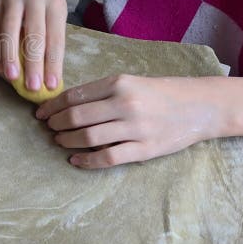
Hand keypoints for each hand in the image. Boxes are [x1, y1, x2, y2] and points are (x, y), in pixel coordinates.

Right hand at [0, 0, 66, 91]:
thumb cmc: (44, 8)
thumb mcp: (54, 18)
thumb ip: (50, 44)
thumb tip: (47, 80)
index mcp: (55, 4)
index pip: (55, 38)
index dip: (53, 63)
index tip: (51, 85)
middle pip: (34, 35)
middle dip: (33, 64)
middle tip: (33, 86)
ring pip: (10, 31)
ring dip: (11, 57)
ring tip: (12, 78)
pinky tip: (2, 67)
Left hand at [36, 75, 220, 168]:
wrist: (201, 106)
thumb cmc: (161, 92)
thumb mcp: (130, 82)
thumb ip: (101, 92)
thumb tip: (65, 104)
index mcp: (119, 83)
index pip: (74, 96)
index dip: (52, 106)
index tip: (41, 113)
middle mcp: (125, 103)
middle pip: (76, 117)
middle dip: (56, 124)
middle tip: (48, 128)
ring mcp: (136, 128)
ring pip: (88, 137)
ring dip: (67, 141)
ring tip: (59, 141)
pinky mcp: (146, 149)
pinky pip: (108, 157)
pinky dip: (87, 160)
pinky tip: (75, 160)